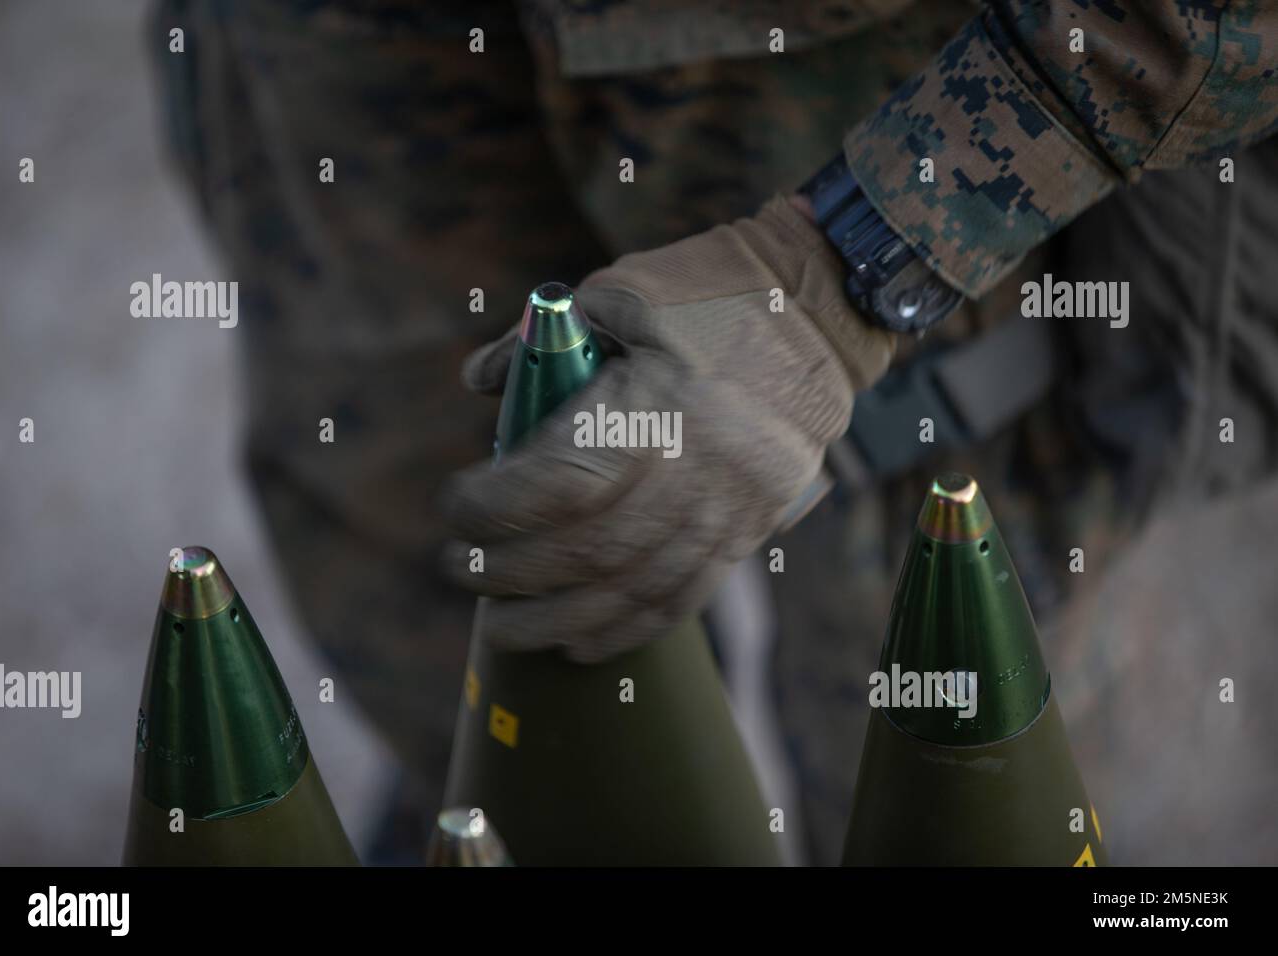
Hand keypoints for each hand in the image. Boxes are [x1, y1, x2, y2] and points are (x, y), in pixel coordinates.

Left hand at [442, 195, 894, 662]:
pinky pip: (685, 597)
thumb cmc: (713, 292)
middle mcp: (696, 469)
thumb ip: (543, 340)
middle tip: (459, 569)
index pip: (558, 483)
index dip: (494, 509)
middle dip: (509, 572)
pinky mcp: (751, 528)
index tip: (454, 508)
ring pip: (633, 589)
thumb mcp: (621, 290)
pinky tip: (579, 644)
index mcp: (656, 404)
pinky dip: (628, 629)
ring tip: (504, 627)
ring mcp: (730, 508)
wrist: (824, 313)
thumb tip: (480, 383)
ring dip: (557, 619)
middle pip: (588, 549)